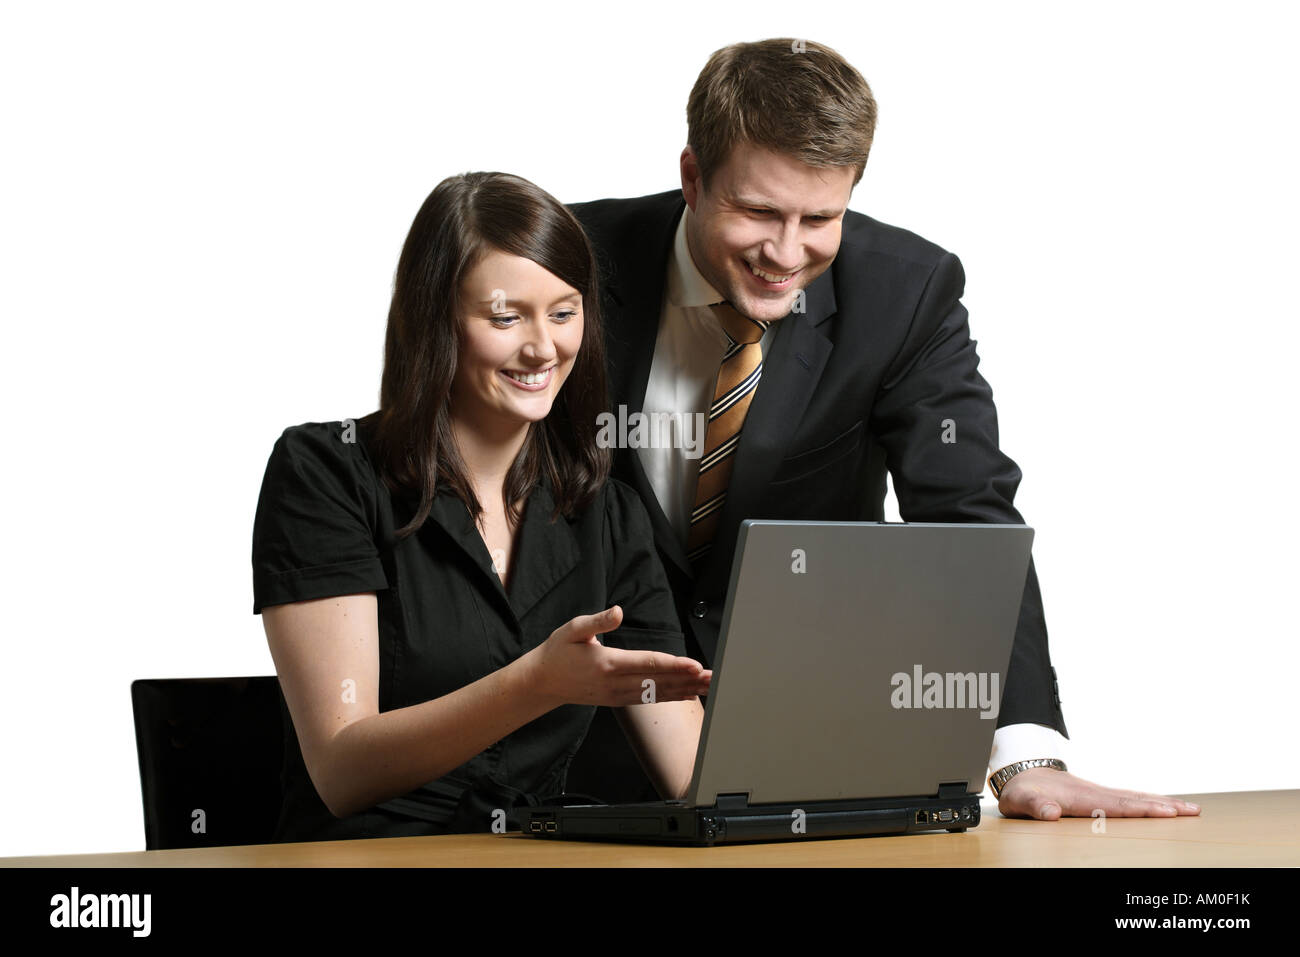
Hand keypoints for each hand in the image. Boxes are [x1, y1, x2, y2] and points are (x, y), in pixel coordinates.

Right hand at [521, 605, 711, 707]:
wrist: (542, 682)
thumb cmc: (558, 652)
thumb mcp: (573, 629)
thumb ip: (598, 621)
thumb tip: (619, 611)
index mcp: (607, 663)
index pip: (648, 663)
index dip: (674, 664)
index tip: (694, 665)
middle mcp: (615, 682)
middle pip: (659, 681)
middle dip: (688, 679)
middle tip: (712, 678)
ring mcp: (617, 694)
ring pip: (657, 693)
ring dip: (684, 689)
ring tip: (707, 686)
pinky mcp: (617, 699)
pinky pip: (648, 699)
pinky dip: (670, 696)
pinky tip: (686, 694)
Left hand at [997, 767, 1201, 819]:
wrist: (1019, 771)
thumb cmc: (1021, 789)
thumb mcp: (1020, 800)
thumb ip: (1035, 806)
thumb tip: (1050, 813)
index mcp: (1080, 798)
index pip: (1117, 806)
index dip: (1143, 809)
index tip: (1168, 812)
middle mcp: (1094, 793)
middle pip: (1134, 799)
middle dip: (1165, 805)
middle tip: (1194, 810)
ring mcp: (1097, 793)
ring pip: (1134, 797)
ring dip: (1161, 802)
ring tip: (1189, 808)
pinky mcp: (1097, 796)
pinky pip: (1127, 799)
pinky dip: (1147, 802)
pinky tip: (1159, 806)